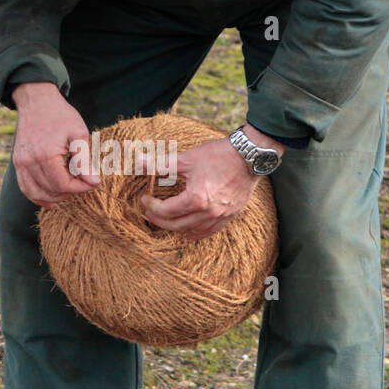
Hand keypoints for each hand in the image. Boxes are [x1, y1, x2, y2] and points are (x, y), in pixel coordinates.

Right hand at [11, 82, 99, 206]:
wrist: (37, 101)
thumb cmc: (60, 115)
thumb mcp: (78, 133)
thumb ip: (84, 160)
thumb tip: (94, 182)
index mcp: (46, 154)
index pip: (63, 184)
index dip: (80, 188)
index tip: (91, 183)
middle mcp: (29, 161)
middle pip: (51, 190)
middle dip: (69, 192)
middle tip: (82, 183)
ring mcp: (21, 163)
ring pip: (36, 193)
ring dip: (54, 197)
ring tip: (69, 191)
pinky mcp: (18, 162)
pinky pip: (25, 187)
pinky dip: (37, 196)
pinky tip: (50, 201)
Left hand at [139, 126, 283, 240]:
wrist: (250, 156)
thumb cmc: (219, 155)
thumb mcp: (187, 159)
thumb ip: (161, 164)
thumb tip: (139, 161)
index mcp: (196, 199)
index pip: (166, 211)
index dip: (151, 206)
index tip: (144, 199)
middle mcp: (208, 213)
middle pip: (176, 226)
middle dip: (159, 221)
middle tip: (149, 212)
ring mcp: (221, 216)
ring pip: (192, 232)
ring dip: (175, 228)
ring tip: (164, 221)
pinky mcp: (230, 216)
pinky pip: (209, 232)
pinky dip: (195, 233)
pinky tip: (187, 232)